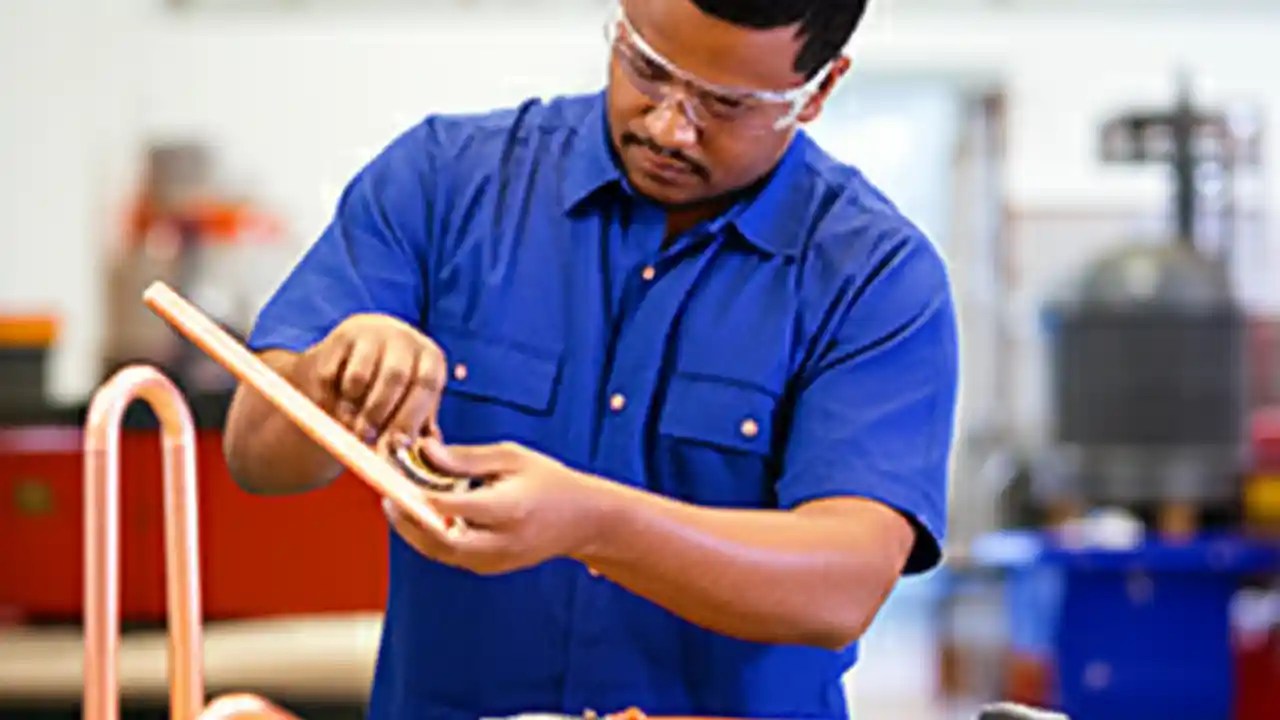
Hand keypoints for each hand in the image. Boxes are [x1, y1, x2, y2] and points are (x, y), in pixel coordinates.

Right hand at [294, 313, 446, 442]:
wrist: (360, 355)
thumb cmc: (395, 391)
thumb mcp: (412, 403)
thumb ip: (420, 428)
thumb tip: (427, 452)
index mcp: (430, 358)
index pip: (426, 384)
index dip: (411, 417)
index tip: (397, 445)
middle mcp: (404, 339)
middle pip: (394, 377)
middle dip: (379, 414)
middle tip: (366, 438)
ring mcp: (372, 333)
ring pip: (359, 377)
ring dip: (352, 408)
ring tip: (351, 423)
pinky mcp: (340, 337)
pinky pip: (329, 375)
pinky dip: (329, 398)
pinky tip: (336, 406)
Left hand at [381, 438, 613, 575]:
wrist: (583, 521)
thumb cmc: (548, 481)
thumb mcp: (511, 457)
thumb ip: (466, 457)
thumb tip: (424, 451)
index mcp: (507, 509)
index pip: (450, 506)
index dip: (417, 492)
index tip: (396, 473)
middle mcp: (500, 541)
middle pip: (438, 539)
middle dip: (407, 520)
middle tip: (388, 497)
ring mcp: (496, 560)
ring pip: (440, 552)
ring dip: (414, 531)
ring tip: (399, 505)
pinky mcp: (491, 568)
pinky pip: (452, 556)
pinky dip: (432, 538)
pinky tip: (424, 517)